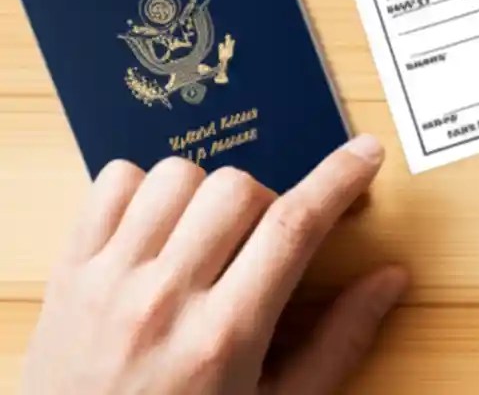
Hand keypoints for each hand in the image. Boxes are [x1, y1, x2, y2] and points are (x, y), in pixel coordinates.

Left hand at [22, 135, 407, 394]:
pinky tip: (160, 229)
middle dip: (268, 201)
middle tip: (264, 242)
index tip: (365, 154)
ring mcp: (109, 281)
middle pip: (238, 189)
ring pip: (176, 175)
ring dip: (207, 193)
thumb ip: (339, 341)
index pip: (293, 228)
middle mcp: (163, 301)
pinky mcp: (70, 270)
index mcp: (224, 338)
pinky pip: (114, 182)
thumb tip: (391, 279)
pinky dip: (145, 189)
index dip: (338, 179)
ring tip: (208, 236)